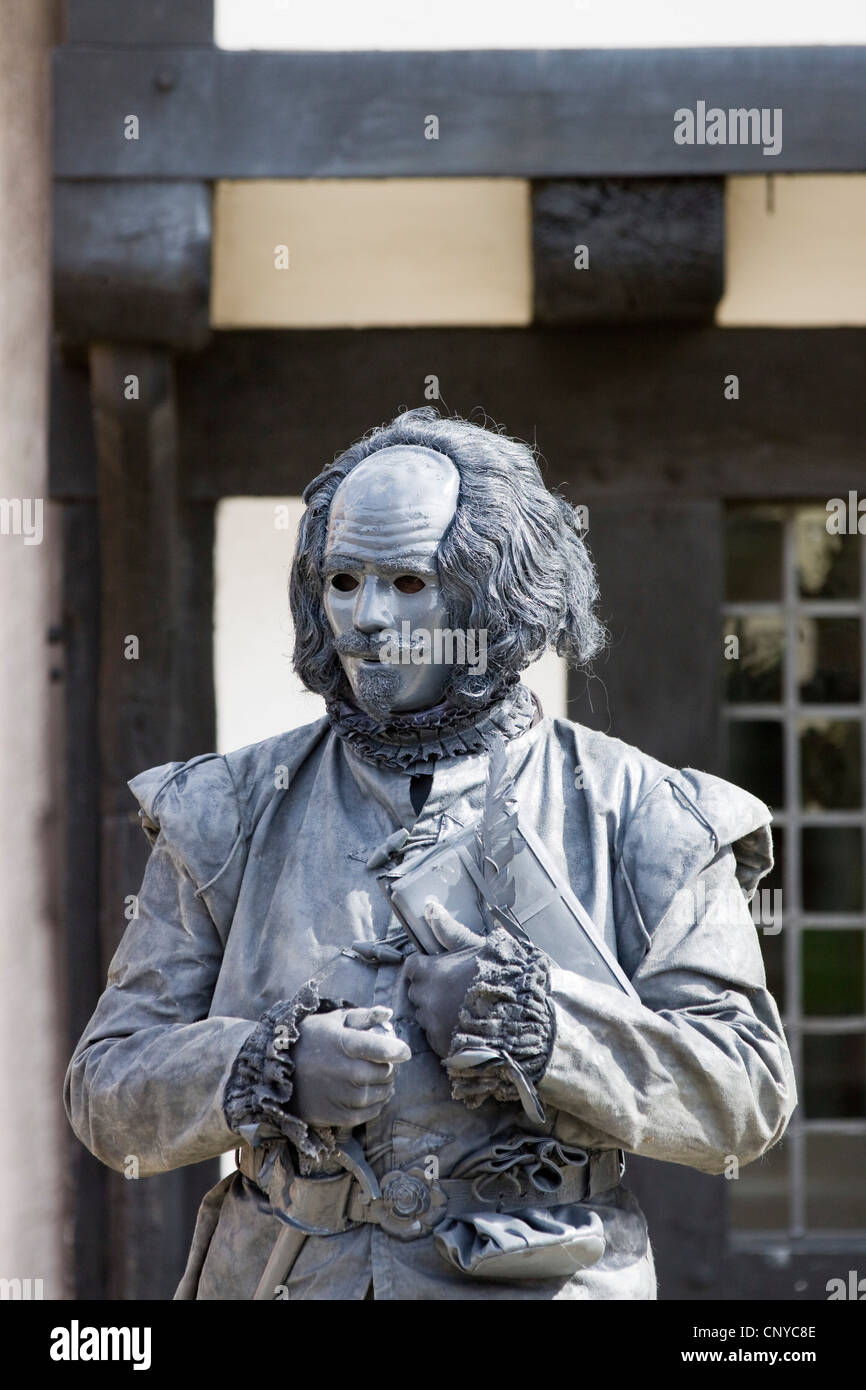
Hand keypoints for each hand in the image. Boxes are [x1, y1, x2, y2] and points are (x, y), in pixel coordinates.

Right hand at [290, 1006, 410, 1129]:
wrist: (275, 1073)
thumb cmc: (308, 1040)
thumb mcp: (332, 1020)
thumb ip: (363, 1016)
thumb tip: (389, 1013)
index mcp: (345, 1044)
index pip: (384, 1049)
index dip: (399, 1050)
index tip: (403, 1052)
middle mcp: (346, 1071)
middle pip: (385, 1072)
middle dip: (390, 1067)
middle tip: (386, 1063)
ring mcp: (342, 1096)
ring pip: (380, 1094)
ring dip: (386, 1086)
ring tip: (379, 1078)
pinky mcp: (337, 1115)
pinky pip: (369, 1113)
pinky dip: (376, 1104)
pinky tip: (372, 1094)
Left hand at [404, 899, 485, 1057]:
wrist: (521, 1015)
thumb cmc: (500, 975)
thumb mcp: (476, 947)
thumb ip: (450, 931)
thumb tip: (430, 907)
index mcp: (430, 972)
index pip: (411, 966)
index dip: (425, 966)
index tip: (440, 967)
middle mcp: (425, 998)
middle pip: (416, 991)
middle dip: (429, 988)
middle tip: (453, 988)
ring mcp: (432, 1024)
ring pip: (424, 1014)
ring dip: (436, 1010)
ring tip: (461, 1008)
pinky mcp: (441, 1045)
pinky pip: (435, 1035)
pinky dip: (445, 1031)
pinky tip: (464, 1025)